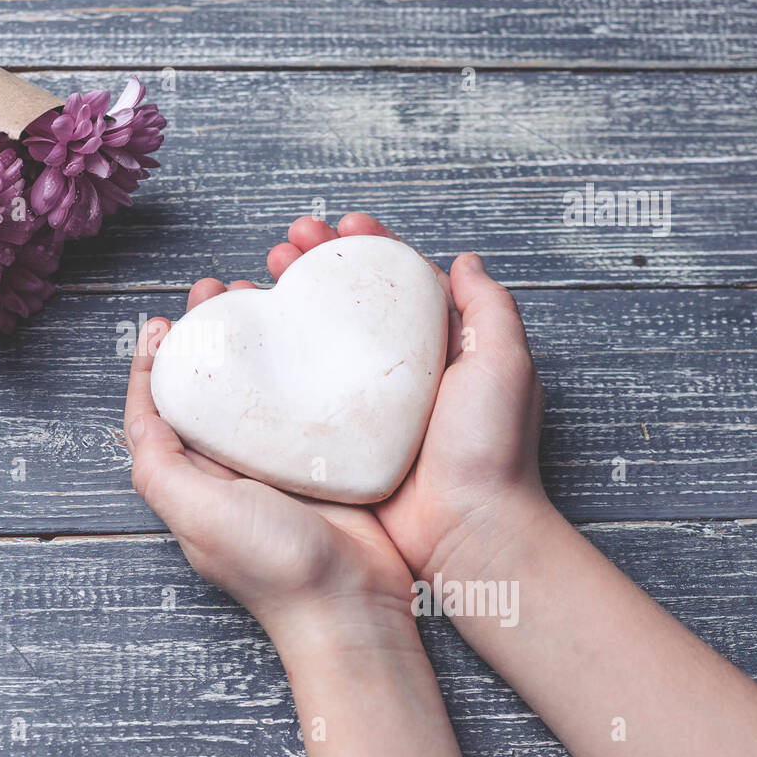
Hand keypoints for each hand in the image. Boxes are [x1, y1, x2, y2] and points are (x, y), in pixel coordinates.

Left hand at [124, 305, 466, 756]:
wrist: (352, 605)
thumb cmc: (271, 565)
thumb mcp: (193, 511)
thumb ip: (156, 460)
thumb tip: (141, 401)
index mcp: (194, 476)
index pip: (163, 406)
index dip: (158, 359)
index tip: (166, 319)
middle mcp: (234, 466)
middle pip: (214, 384)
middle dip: (211, 334)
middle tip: (223, 290)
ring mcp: (284, 462)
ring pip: (263, 384)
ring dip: (259, 338)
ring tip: (265, 296)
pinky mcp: (330, 459)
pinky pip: (313, 400)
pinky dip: (309, 363)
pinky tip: (318, 334)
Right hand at [266, 213, 550, 580]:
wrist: (467, 531)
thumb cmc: (492, 451)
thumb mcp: (505, 365)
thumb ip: (489, 309)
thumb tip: (465, 260)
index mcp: (441, 347)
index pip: (399, 281)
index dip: (369, 247)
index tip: (341, 225)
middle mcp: (400, 373)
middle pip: (350, 303)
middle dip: (316, 266)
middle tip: (285, 245)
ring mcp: (366, 407)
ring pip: (318, 341)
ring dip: (287, 306)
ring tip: (255, 281)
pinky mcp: (339, 440)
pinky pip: (301, 394)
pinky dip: (275, 364)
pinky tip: (251, 344)